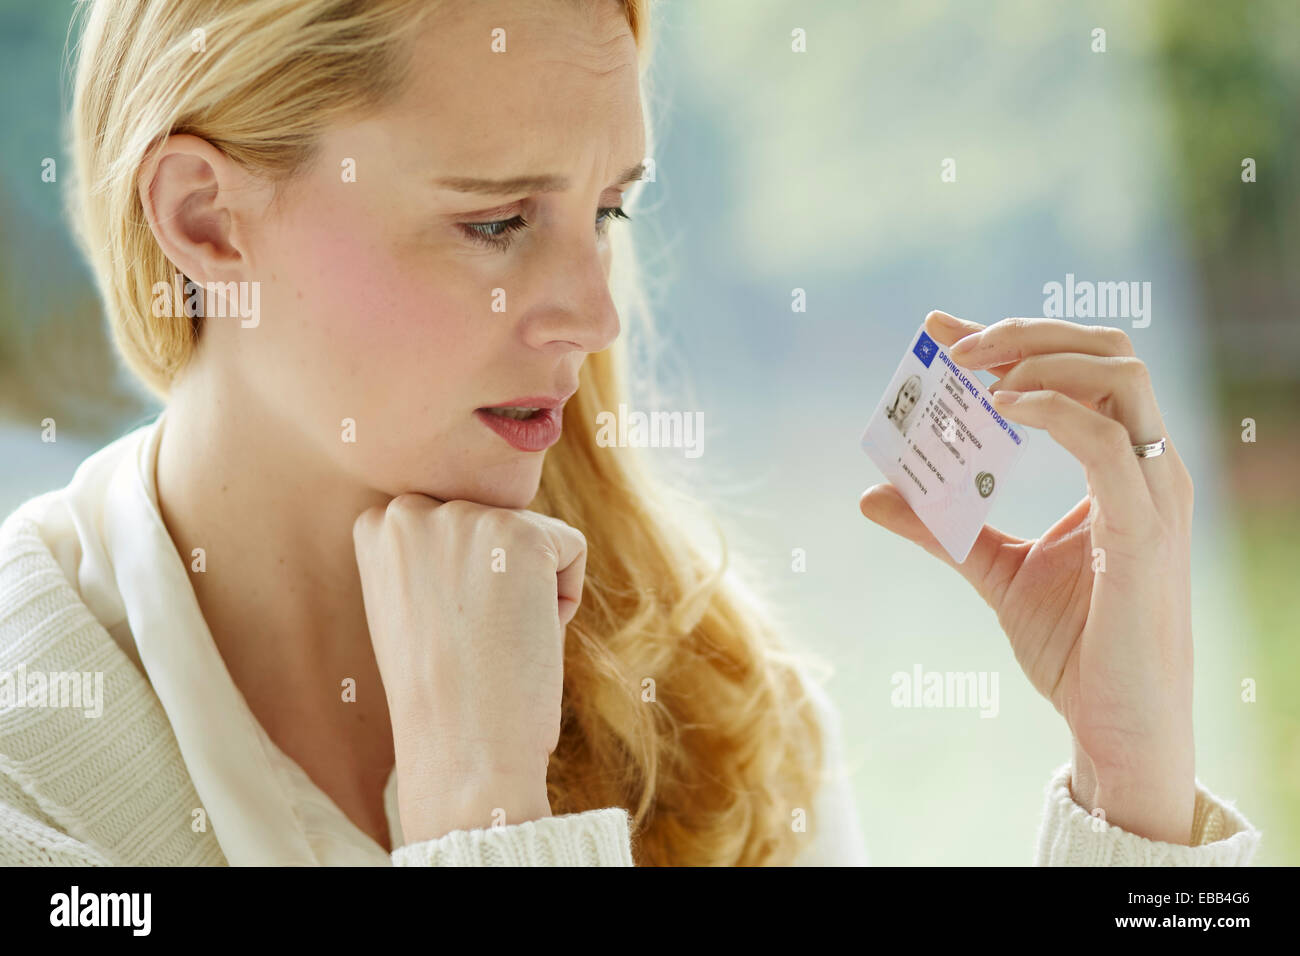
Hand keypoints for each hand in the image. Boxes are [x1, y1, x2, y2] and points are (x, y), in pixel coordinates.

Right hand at [352, 495, 587, 841]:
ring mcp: (464, 518)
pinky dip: (565, 597)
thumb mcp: (410, 606)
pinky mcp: (520, 534)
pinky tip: (525, 635)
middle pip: (493, 526)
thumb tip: (481, 527)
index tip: (445, 633)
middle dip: (497, 582)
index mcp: (376, 528)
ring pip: (531, 537)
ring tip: (493, 641)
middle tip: (471, 642)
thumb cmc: (441, 694)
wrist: (462, 748)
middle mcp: (410, 511)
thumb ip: (430, 555)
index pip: (452, 526)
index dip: (462, 586)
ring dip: (528, 589)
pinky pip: (571, 548)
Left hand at [860, 310, 1195, 843]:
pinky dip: (1054, 410)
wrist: (1117, 726)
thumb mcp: (994, 571)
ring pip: (1122, 377)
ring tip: (973, 373)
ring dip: (1040, 357)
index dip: (1011, 335)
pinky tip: (1002, 409)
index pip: (1079, 370)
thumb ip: (940, 528)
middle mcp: (1148, 468)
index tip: (938, 327)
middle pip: (1109, 351)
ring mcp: (1154, 496)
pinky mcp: (1145, 534)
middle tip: (952, 345)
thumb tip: (872, 493)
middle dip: (1027, 332)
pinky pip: (1108, 445)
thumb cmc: (1076, 647)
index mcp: (1122, 468)